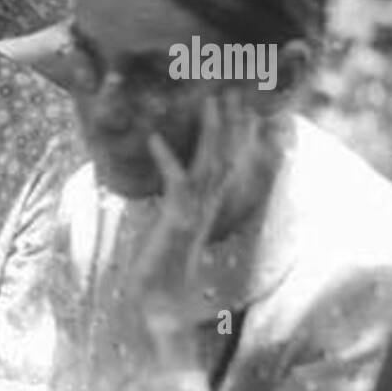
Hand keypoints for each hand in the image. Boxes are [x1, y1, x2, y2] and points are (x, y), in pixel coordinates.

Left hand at [131, 93, 254, 355]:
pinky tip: (154, 137)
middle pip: (228, 155)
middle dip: (233, 121)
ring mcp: (196, 213)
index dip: (233, 133)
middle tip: (235, 86)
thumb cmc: (157, 271)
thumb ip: (174, 210)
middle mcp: (207, 207)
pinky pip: (175, 182)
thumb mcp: (167, 231)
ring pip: (212, 163)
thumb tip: (172, 195)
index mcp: (206, 207)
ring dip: (213, 129)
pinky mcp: (178, 220)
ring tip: (213, 97)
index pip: (227, 162)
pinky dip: (166, 158)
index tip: (237, 103)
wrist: (156, 305)